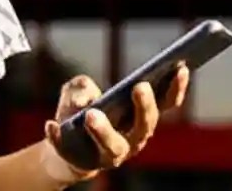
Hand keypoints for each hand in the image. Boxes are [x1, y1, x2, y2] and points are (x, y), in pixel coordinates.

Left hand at [40, 65, 189, 181]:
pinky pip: (72, 152)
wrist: (63, 144)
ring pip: (113, 147)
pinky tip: (50, 125)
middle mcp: (133, 139)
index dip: (176, 87)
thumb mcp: (78, 89)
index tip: (181, 66)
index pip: (165, 103)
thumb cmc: (80, 110)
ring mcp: (111, 156)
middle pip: (145, 126)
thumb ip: (81, 85)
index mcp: (140, 117)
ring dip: (103, 131)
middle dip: (144, 107)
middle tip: (139, 86)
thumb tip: (86, 97)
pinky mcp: (85, 165)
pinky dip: (59, 139)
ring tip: (90, 114)